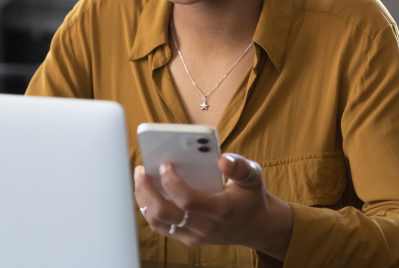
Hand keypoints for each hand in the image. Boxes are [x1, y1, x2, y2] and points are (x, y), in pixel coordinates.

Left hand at [133, 153, 293, 260]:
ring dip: (144, 200)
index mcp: (221, 210)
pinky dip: (150, 209)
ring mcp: (195, 236)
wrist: (258, 227)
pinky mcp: (189, 239)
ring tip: (141, 178)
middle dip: (147, 190)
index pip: (187, 200)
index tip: (165, 163)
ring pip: (158, 222)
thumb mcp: (253, 177)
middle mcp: (206, 227)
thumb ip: (239, 166)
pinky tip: (148, 192)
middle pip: (164, 213)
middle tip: (141, 170)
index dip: (171, 182)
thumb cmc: (251, 197)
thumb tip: (222, 159)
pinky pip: (161, 227)